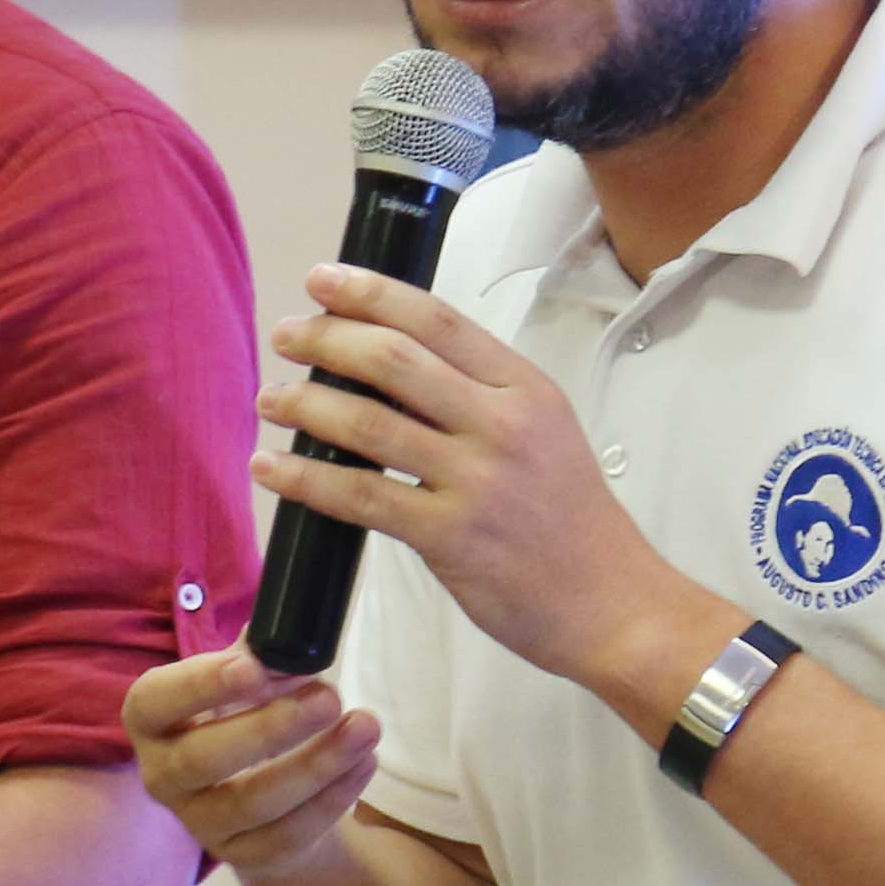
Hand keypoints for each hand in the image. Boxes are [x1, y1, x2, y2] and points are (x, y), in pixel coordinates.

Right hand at [127, 645, 384, 879]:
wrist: (264, 788)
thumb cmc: (246, 714)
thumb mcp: (246, 678)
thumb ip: (260, 654)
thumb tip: (293, 635)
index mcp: (152, 720)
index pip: (154, 703)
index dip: (200, 686)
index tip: (255, 666)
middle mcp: (162, 775)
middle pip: (201, 760)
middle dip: (269, 728)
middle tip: (329, 697)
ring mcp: (200, 822)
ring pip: (251, 802)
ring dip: (315, 764)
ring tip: (365, 726)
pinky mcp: (242, 855)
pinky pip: (286, 835)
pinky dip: (332, 799)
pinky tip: (365, 763)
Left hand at [256, 268, 720, 704]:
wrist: (612, 603)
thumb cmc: (572, 521)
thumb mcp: (546, 434)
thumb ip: (482, 398)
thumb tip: (390, 368)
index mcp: (526, 389)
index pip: (438, 321)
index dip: (371, 294)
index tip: (323, 282)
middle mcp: (503, 425)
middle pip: (395, 360)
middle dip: (327, 340)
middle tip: (287, 336)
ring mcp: (477, 481)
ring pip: (369, 424)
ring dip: (307, 405)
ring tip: (272, 399)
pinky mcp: (450, 537)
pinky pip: (362, 497)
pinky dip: (307, 479)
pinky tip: (272, 468)